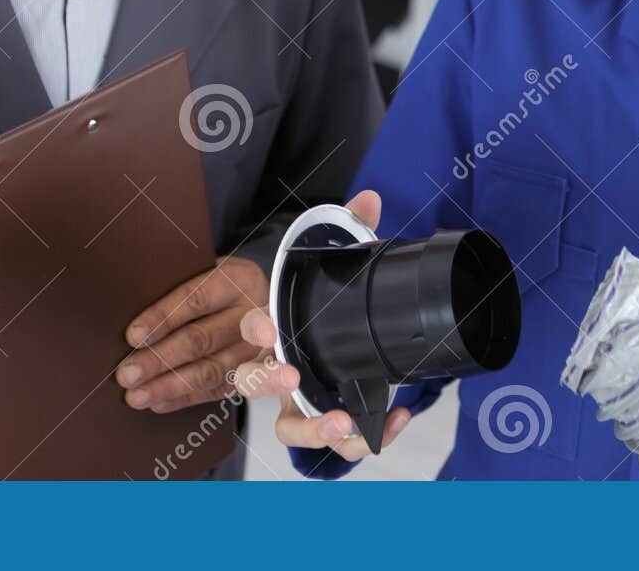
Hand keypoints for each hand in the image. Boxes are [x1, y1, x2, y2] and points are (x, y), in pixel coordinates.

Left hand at [116, 253, 268, 412]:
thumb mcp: (205, 271)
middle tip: (128, 373)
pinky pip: (217, 390)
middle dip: (160, 359)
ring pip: (210, 370)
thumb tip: (131, 317)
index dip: (163, 318)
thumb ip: (176, 286)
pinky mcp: (254, 373)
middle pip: (202, 339)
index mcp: (240, 280)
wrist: (258, 300)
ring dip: (169, 386)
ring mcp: (256, 347)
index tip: (133, 336)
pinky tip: (159, 402)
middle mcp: (254, 314)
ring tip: (137, 395)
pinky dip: (185, 398)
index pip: (197, 299)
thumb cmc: (219, 285)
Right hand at [231, 191, 412, 460]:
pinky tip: (390, 421)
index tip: (268, 330)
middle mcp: (270, 363)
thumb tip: (369, 199)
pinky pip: (327, 439)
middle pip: (248, 379)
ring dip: (311, 428)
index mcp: (270, 323)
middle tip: (291, 378)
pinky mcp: (315, 418)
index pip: (248, 325)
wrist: (321, 338)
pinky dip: (360, 436)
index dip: (254, 328)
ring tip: (342, 424)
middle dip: (265, 381)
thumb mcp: (334, 265)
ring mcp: (289, 397)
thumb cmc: (318, 302)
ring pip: (288, 427)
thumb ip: (349, 232)